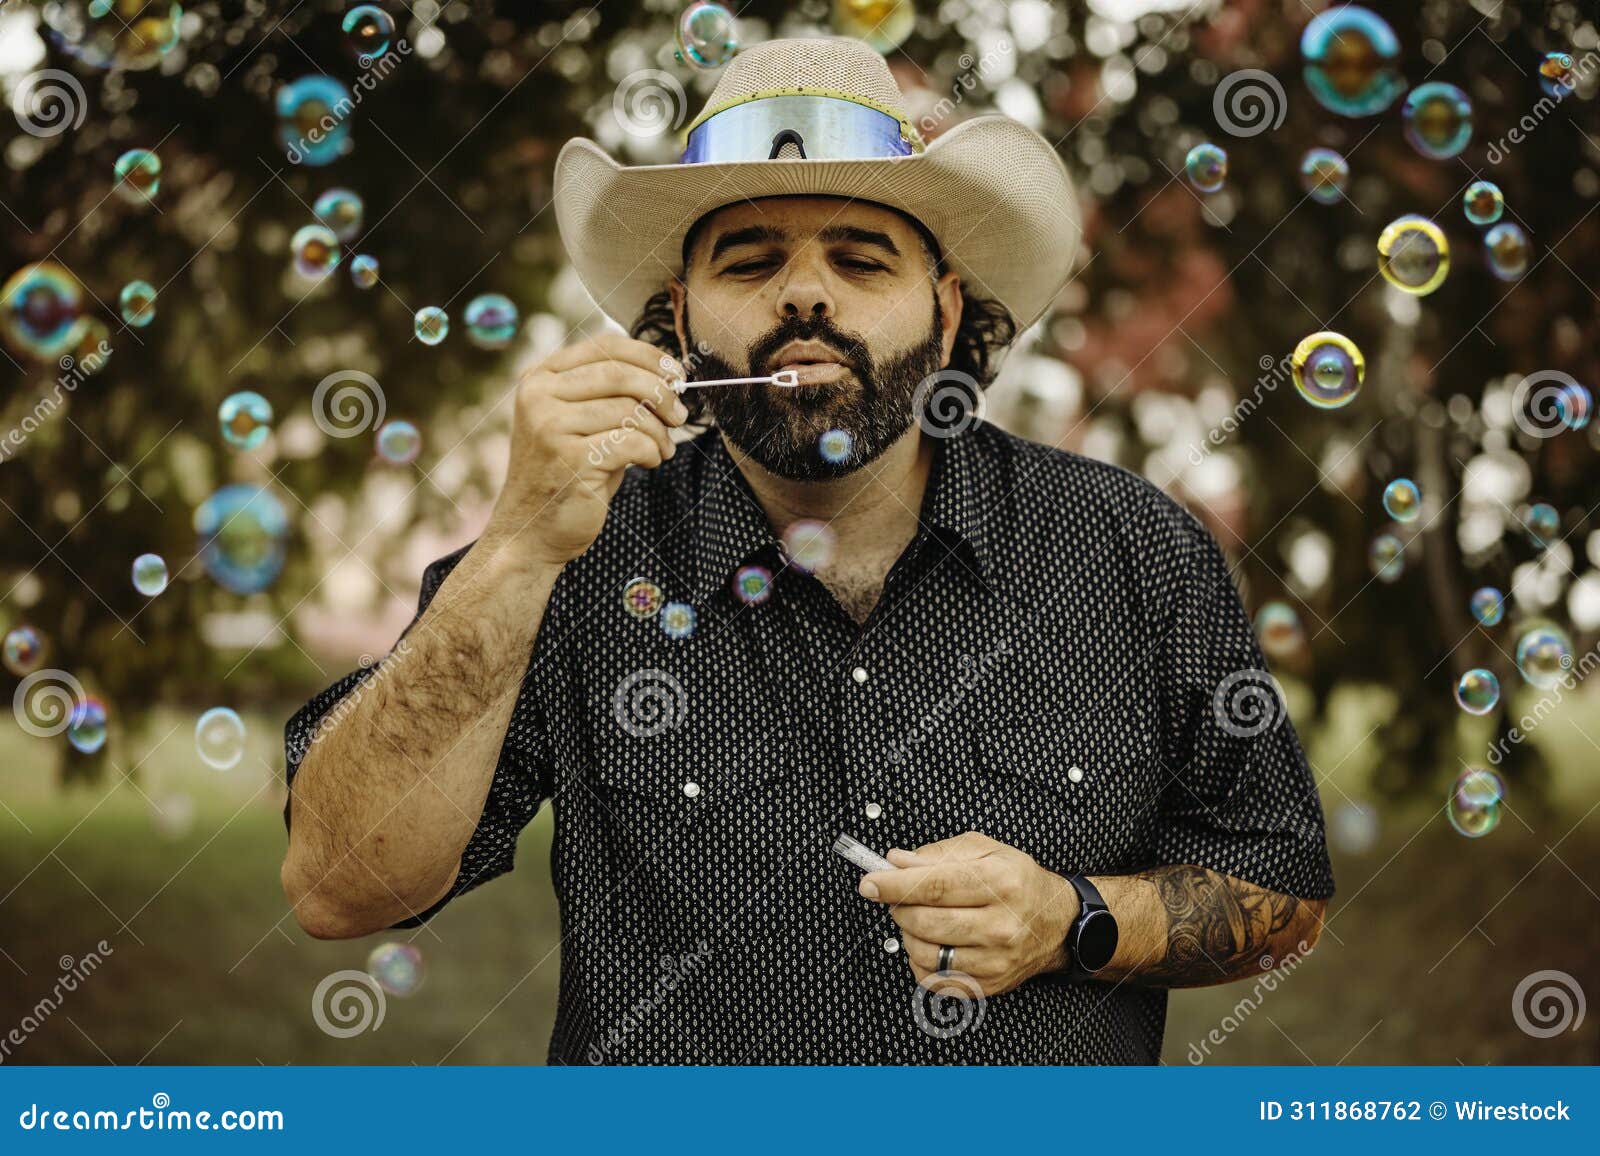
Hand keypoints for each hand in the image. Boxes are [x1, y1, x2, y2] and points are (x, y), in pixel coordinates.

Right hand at [482, 333, 688, 566]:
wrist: (532, 533)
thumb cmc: (567, 476)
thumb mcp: (580, 423)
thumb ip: (608, 394)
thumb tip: (666, 374)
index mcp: (540, 378)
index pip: (605, 346)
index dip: (648, 356)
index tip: (675, 374)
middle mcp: (539, 396)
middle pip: (620, 374)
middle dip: (662, 393)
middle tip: (679, 416)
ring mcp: (550, 427)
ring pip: (630, 410)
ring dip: (659, 432)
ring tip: (662, 450)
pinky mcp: (569, 460)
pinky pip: (632, 443)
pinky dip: (651, 452)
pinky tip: (649, 463)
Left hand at [859, 831, 1079, 996]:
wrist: (1057, 922)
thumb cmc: (1018, 881)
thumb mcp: (985, 850)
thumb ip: (938, 853)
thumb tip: (896, 862)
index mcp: (1000, 882)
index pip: (933, 886)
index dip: (894, 885)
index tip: (869, 882)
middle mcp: (1001, 924)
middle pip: (925, 922)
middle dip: (899, 907)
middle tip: (899, 897)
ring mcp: (996, 960)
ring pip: (926, 953)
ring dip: (908, 934)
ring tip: (918, 919)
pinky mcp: (989, 985)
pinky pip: (935, 980)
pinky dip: (921, 962)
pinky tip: (931, 944)